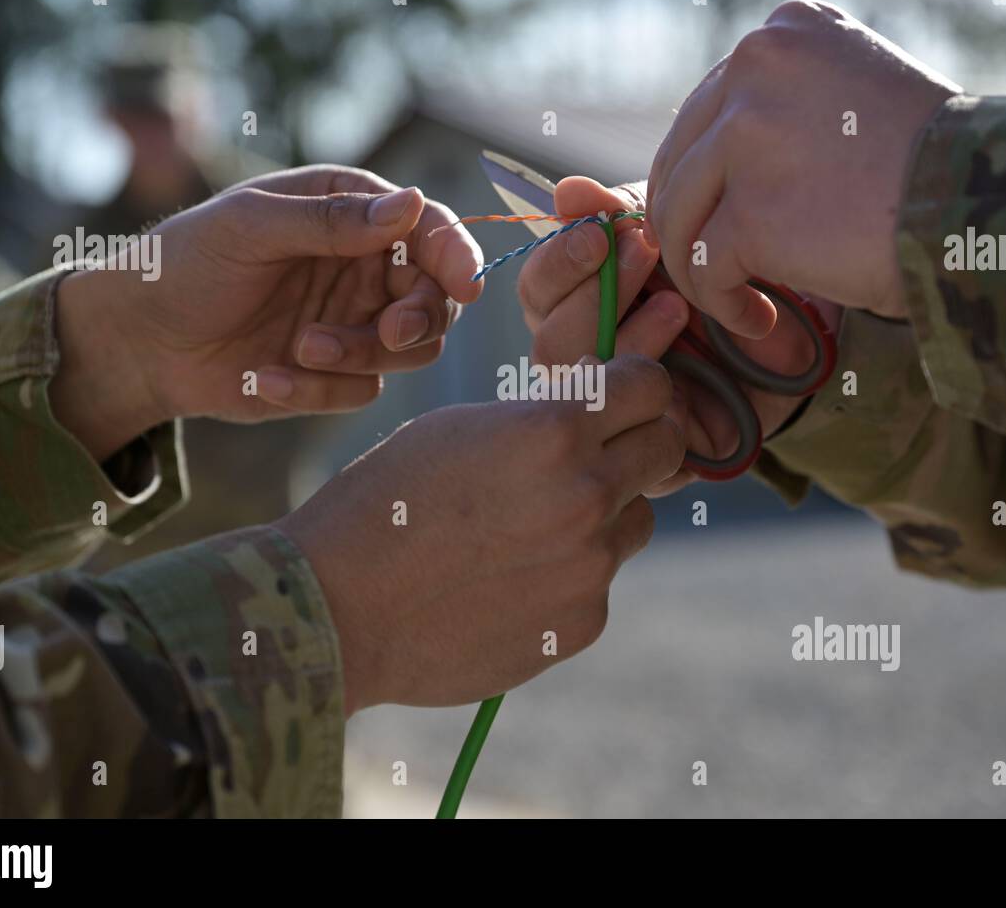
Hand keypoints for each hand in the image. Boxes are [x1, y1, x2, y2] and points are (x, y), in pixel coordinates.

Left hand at [51, 165, 482, 458]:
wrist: (137, 342)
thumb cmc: (186, 263)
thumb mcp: (250, 227)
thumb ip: (331, 220)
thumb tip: (411, 204)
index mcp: (351, 213)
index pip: (427, 230)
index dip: (456, 255)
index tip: (466, 285)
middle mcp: (363, 267)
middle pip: (434, 297)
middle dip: (418, 318)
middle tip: (391, 332)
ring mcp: (353, 322)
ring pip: (409, 350)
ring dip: (362, 354)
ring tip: (301, 349)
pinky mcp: (335, 374)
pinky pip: (360, 391)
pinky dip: (318, 390)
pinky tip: (265, 378)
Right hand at [276, 355, 683, 712]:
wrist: (339, 609)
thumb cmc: (383, 503)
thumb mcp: (460, 431)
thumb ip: (541, 419)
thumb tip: (598, 412)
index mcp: (552, 430)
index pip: (652, 384)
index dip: (640, 383)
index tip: (623, 392)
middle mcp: (585, 494)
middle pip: (667, 446)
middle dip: (643, 437)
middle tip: (605, 447)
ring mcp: (590, 564)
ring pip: (637, 517)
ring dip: (607, 511)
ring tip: (535, 524)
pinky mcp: (583, 621)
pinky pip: (600, 579)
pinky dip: (571, 572)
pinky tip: (511, 578)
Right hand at [518, 176, 838, 495]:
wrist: (811, 327)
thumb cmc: (732, 274)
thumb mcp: (676, 230)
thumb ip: (620, 212)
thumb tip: (566, 191)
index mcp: (579, 308)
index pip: (538, 292)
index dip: (558, 262)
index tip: (598, 232)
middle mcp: (589, 363)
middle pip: (550, 345)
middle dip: (594, 297)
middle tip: (645, 253)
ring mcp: (619, 414)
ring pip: (584, 392)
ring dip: (627, 338)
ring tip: (679, 305)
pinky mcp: (658, 458)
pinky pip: (634, 437)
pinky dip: (656, 397)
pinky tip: (687, 363)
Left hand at [647, 0, 959, 332]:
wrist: (991, 208)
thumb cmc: (940, 168)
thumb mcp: (860, 96)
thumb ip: (791, 107)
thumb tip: (720, 159)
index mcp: (787, 30)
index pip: (708, 109)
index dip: (707, 176)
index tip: (725, 219)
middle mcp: (757, 64)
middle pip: (681, 158)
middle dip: (688, 223)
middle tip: (715, 268)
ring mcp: (748, 135)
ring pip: (678, 212)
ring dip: (697, 267)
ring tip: (738, 299)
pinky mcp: (752, 210)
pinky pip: (700, 265)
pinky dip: (719, 301)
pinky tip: (756, 318)